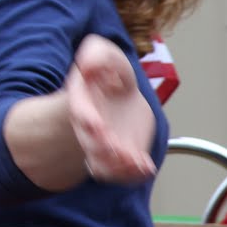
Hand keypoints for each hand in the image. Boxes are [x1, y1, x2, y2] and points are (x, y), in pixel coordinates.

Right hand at [65, 34, 156, 183]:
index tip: (98, 124)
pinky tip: (147, 167)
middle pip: (90, 144)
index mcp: (82, 102)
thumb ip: (96, 54)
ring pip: (104, 165)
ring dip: (118, 167)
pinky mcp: (123, 154)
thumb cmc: (111, 71)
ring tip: (136, 162)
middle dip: (103, 149)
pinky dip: (134, 173)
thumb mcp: (105, 54)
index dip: (87, 120)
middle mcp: (90, 128)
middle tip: (119, 149)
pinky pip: (124, 172)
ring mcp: (105, 145)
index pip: (80, 113)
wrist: (122, 92)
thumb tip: (87, 65)